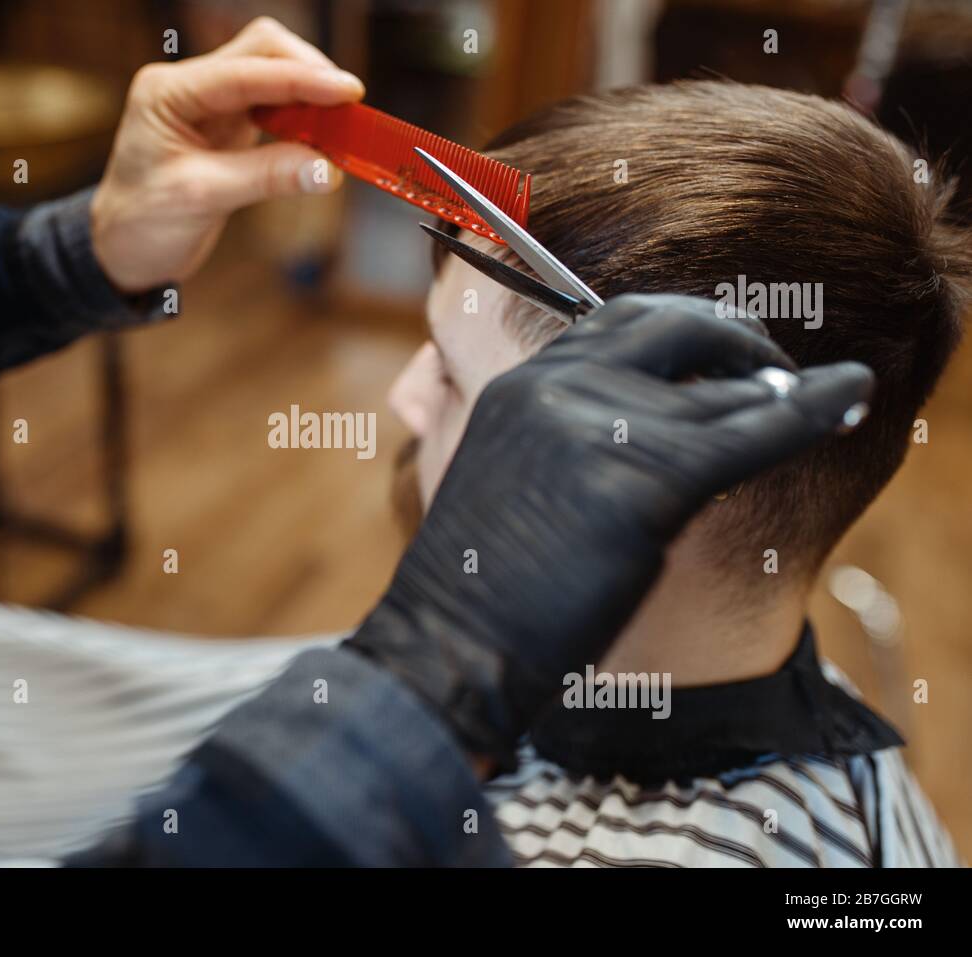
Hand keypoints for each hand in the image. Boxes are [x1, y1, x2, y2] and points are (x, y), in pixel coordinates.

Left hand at [90, 17, 362, 292]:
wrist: (121, 251)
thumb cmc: (143, 223)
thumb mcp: (203, 199)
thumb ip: (266, 177)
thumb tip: (328, 169)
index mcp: (167, 92)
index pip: (245, 71)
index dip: (302, 78)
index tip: (348, 91)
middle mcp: (187, 86)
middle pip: (262, 52)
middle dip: (309, 74)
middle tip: (351, 109)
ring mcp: (209, 102)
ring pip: (272, 74)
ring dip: (309, 95)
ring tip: (343, 125)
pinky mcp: (227, 125)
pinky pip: (274, 107)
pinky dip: (302, 117)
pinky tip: (322, 138)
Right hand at [345, 294, 874, 769]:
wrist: (452, 646)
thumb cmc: (482, 587)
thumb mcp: (508, 481)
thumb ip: (563, 433)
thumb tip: (654, 419)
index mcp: (521, 386)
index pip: (618, 321)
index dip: (684, 327)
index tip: (722, 351)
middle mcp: (556, 389)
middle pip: (671, 324)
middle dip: (736, 336)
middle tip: (776, 367)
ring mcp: (597, 430)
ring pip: (720, 386)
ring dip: (779, 385)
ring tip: (816, 400)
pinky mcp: (641, 482)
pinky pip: (749, 434)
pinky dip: (811, 411)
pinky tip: (850, 396)